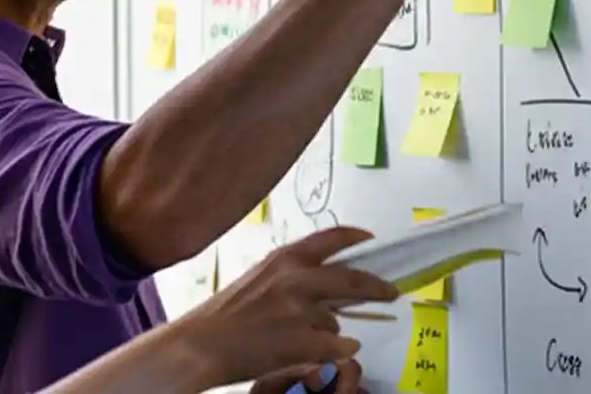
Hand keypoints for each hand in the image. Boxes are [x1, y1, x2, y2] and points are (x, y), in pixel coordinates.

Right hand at [177, 227, 397, 387]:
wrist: (201, 344)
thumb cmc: (223, 315)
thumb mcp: (257, 278)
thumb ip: (289, 275)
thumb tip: (320, 282)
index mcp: (284, 259)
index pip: (330, 238)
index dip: (354, 236)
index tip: (369, 237)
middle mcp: (295, 278)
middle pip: (353, 279)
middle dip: (377, 287)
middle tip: (390, 291)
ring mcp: (300, 310)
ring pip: (336, 321)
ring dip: (329, 331)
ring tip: (299, 338)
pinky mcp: (303, 339)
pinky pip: (338, 346)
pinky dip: (336, 351)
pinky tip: (321, 353)